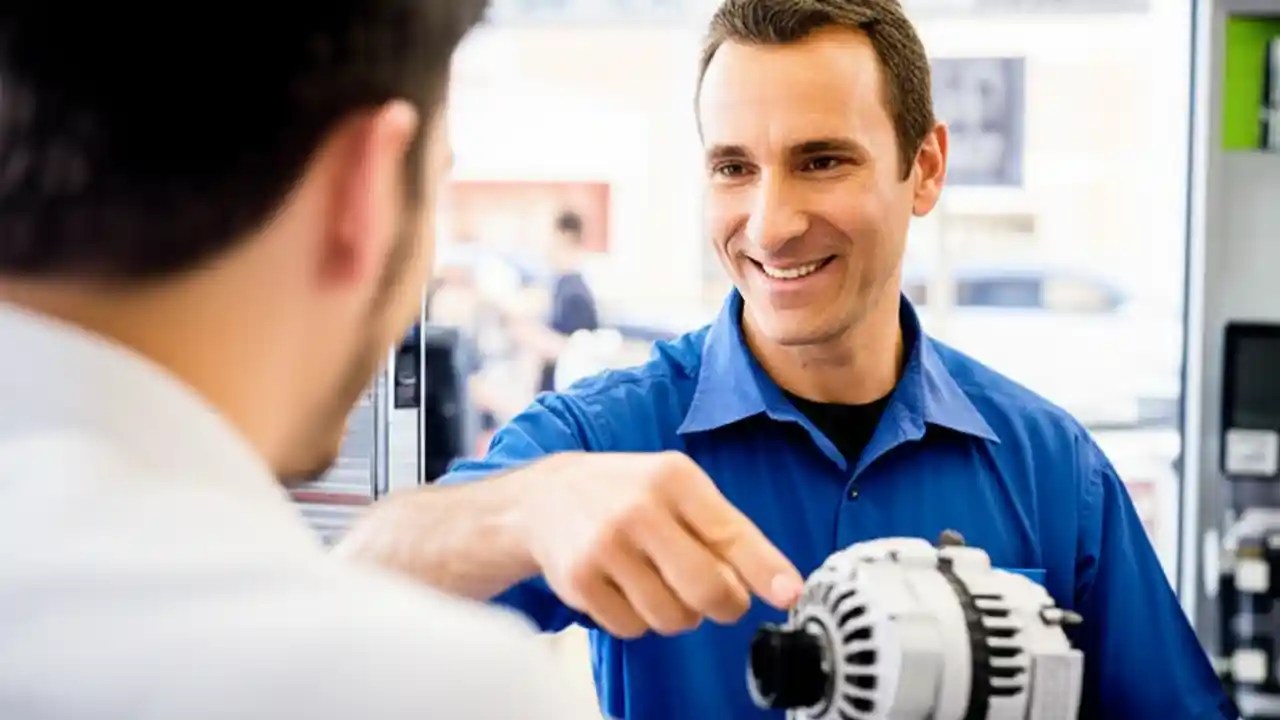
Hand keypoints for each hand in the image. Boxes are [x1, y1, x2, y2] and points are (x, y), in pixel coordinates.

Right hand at [514, 451, 803, 638]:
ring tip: (659, 581)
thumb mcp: (675, 486)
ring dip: (678, 613)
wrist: (544, 497)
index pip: (731, 532)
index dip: (765, 569)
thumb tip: (777, 584)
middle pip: (707, 588)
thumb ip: (723, 530)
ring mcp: (605, 547)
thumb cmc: (627, 493)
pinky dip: (638, 619)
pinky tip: (625, 587)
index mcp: (673, 478)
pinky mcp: (579, 581)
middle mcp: (639, 509)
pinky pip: (633, 629)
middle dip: (725, 605)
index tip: (789, 593)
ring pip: (672, 617)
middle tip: (719, 598)